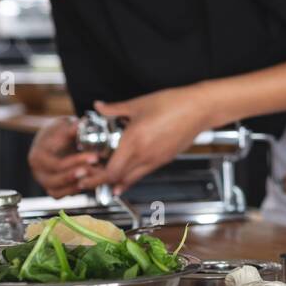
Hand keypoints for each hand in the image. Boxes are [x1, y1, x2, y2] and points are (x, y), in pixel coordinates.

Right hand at [27, 116, 99, 198]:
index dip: (76, 162)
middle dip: (77, 176)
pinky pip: (60, 195)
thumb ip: (71, 128)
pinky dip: (73, 191)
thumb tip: (81, 124)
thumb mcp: (63, 125)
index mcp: (38, 156)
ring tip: (93, 178)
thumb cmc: (58, 131)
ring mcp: (43, 181)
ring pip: (55, 191)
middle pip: (54, 180)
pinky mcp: (51, 187)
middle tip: (95, 170)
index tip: (94, 157)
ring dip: (75, 186)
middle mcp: (37, 171)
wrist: (54, 138)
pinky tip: (88, 183)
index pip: (56, 164)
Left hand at [91, 86, 214, 194]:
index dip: (96, 177)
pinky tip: (127, 172)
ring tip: (106, 178)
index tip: (86, 175)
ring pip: (132, 179)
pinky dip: (132, 175)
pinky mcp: (165, 159)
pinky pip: (144, 172)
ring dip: (117, 180)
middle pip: (118, 179)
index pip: (110, 171)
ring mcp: (156, 159)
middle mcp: (144, 155)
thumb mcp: (139, 104)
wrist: (200, 108)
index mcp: (134, 141)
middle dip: (102, 182)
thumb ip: (115, 108)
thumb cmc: (174, 103)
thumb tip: (100, 107)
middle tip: (91, 179)